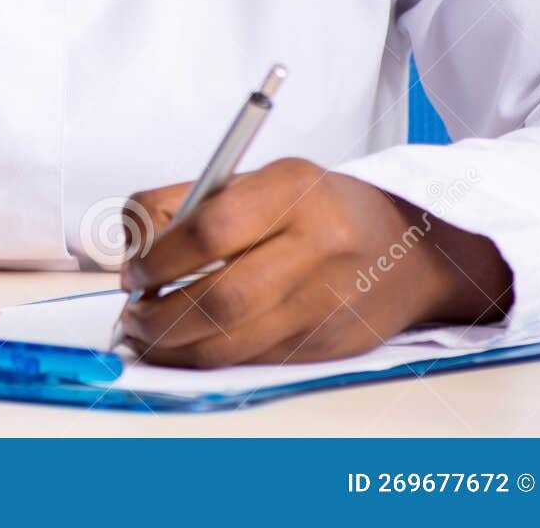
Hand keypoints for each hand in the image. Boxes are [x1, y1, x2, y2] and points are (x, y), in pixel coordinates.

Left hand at [117, 158, 512, 367]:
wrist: (407, 250)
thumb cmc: (317, 207)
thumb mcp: (261, 179)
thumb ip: (190, 202)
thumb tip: (132, 247)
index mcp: (294, 190)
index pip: (209, 229)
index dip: (158, 256)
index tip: (134, 268)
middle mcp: (316, 248)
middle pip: (219, 299)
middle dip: (158, 314)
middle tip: (132, 310)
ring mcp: (325, 304)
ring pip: (231, 344)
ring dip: (172, 346)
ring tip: (146, 331)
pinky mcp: (325, 347)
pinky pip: (249, 361)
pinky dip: (204, 358)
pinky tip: (183, 344)